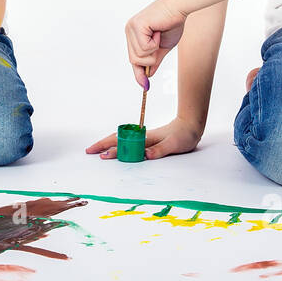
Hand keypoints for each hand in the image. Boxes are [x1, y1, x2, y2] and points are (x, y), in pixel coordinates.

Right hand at [84, 116, 201, 160]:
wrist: (191, 124)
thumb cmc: (184, 135)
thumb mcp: (174, 144)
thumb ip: (160, 150)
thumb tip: (146, 156)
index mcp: (147, 137)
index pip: (124, 142)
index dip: (112, 149)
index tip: (102, 156)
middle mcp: (143, 136)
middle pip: (118, 138)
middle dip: (103, 144)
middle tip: (90, 151)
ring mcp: (144, 137)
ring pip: (121, 139)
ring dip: (108, 144)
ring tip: (98, 150)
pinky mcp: (148, 139)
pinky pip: (128, 141)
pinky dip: (117, 144)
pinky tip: (115, 147)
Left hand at [125, 0, 186, 88]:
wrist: (180, 8)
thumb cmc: (172, 23)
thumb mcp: (162, 48)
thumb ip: (154, 61)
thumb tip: (148, 77)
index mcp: (133, 34)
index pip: (133, 58)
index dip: (139, 73)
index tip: (144, 86)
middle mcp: (129, 30)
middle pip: (134, 60)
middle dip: (150, 59)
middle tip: (159, 44)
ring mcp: (131, 27)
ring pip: (139, 56)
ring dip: (154, 50)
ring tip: (159, 35)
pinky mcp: (136, 26)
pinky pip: (144, 48)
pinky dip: (155, 43)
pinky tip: (158, 31)